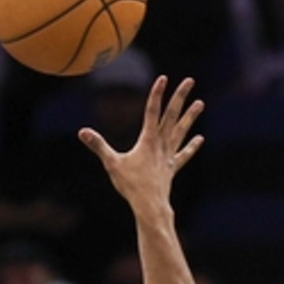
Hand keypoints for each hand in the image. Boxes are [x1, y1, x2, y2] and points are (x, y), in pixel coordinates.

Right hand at [79, 75, 205, 212]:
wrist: (150, 205)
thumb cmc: (131, 185)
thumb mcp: (111, 163)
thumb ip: (98, 145)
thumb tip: (82, 132)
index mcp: (148, 140)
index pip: (152, 111)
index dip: (157, 94)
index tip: (163, 78)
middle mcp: (161, 144)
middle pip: (172, 115)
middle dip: (180, 97)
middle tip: (190, 81)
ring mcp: (168, 155)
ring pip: (181, 131)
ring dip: (190, 117)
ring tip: (200, 103)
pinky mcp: (172, 168)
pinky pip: (183, 154)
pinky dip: (191, 146)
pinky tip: (200, 139)